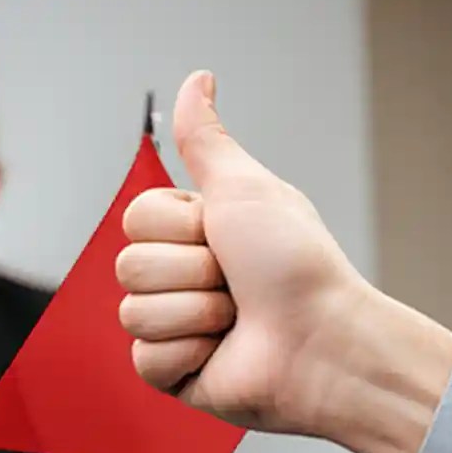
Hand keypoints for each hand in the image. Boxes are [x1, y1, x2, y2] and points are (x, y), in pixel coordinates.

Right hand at [115, 70, 451, 452]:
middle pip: (129, 265)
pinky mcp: (171, 373)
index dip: (179, 227)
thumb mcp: (245, 188)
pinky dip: (190, 353)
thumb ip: (206, 140)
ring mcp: (171, 327)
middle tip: (235, 280)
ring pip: (134, 312)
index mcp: (189, 234)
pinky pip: (145, 357)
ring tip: (236, 319)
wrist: (321, 340)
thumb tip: (197, 79)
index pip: (135, 219)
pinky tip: (221, 351)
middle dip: (191, 272)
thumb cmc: (295, 264)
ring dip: (196, 314)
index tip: (223, 233)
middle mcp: (176, 278)